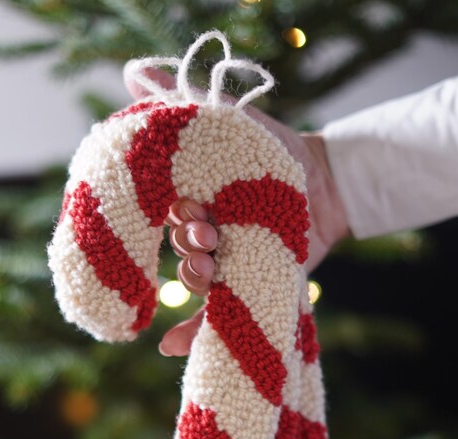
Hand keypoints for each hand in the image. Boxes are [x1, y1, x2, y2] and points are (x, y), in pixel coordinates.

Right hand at [124, 68, 349, 355]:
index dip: (171, 213)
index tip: (188, 205)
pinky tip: (170, 346)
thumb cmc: (273, 147)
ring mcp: (227, 261)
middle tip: (207, 232)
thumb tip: (132, 73)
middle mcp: (205, 234)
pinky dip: (191, 332)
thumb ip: (183, 98)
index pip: (164, 212)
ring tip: (207, 266)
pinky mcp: (249, 282)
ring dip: (194, 276)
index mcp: (191, 200)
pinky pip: (215, 315)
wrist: (325, 179)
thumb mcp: (228, 117)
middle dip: (190, 242)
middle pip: (181, 247)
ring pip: (197, 279)